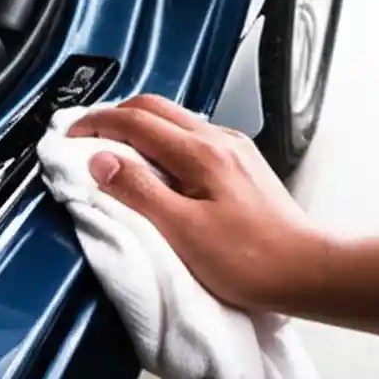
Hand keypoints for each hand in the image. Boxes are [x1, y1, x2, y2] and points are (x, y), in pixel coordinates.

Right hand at [69, 94, 328, 311]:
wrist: (308, 271)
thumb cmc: (250, 260)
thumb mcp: (182, 231)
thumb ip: (139, 191)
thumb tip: (102, 161)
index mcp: (200, 152)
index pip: (135, 120)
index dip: (96, 124)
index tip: (70, 137)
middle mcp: (219, 140)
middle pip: (155, 107)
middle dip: (115, 115)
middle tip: (86, 135)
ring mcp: (234, 149)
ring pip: (175, 119)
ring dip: (140, 126)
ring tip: (115, 150)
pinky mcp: (242, 164)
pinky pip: (192, 137)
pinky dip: (163, 141)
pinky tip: (157, 166)